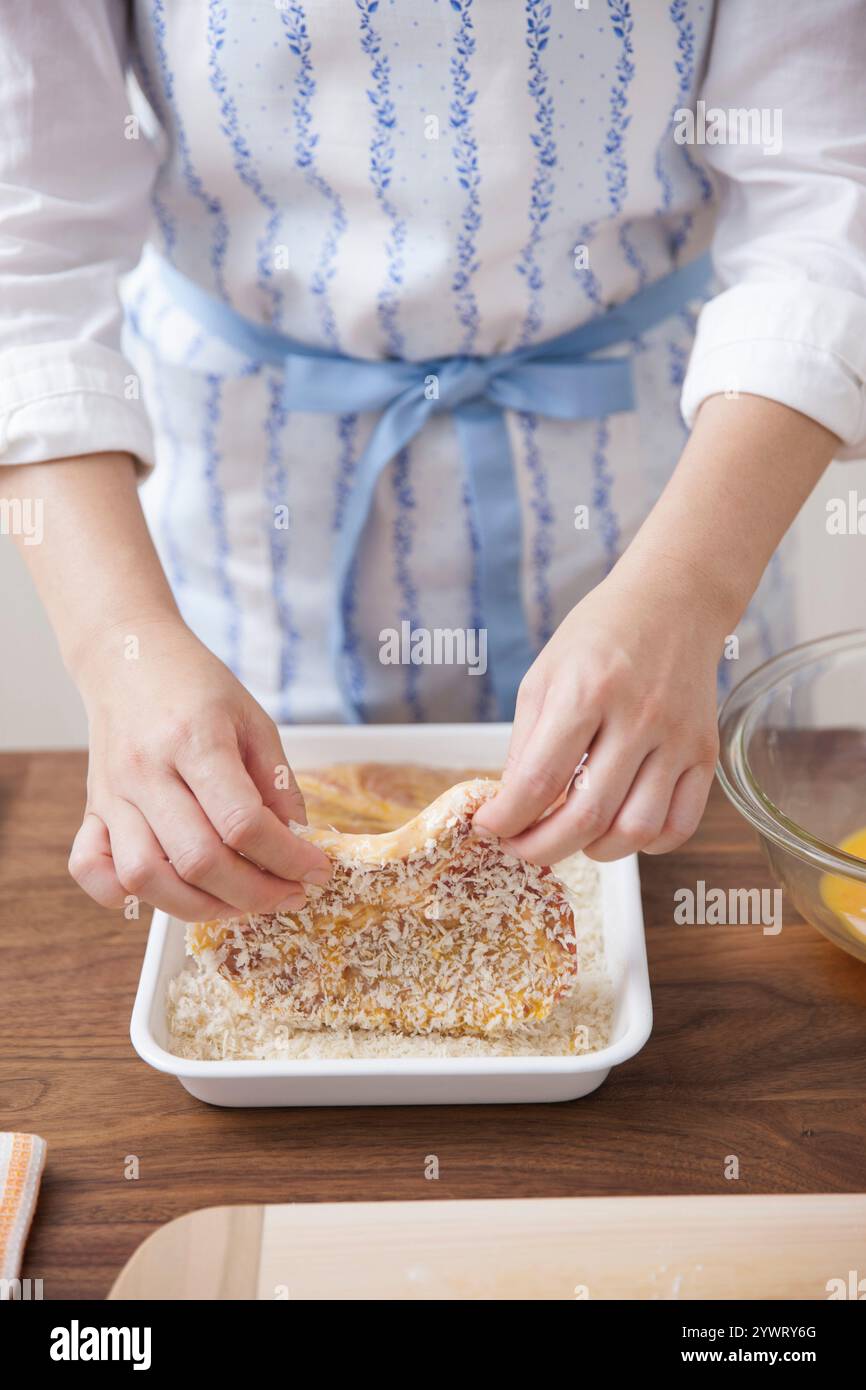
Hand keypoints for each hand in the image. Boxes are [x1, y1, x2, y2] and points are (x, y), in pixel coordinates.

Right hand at [68, 617, 330, 919]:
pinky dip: (125, 894)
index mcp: (194, 740)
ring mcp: (111, 794)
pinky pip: (91, 870)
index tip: (315, 870)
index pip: (242, 822)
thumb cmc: (194, 685)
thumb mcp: (253, 719)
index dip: (287, 858)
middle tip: (287, 894)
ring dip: (198, 906)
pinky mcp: (92, 808)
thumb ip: (277, 782)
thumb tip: (299, 841)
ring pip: (144, 877)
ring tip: (237, 901)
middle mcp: (146, 771)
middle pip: (197, 860)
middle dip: (254, 893)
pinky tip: (168, 889)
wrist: (128, 656)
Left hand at [474, 558, 723, 862]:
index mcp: (587, 691)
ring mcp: (677, 738)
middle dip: (542, 848)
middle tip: (521, 848)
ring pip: (636, 829)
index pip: (540, 780)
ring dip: (594, 851)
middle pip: (587, 815)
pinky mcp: (705, 753)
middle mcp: (638, 717)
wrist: (674, 600)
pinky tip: (620, 829)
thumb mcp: (545, 674)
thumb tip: (511, 807)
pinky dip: (646, 845)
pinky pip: (679, 825)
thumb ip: (526, 743)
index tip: (491, 827)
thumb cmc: (600, 635)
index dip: (508, 818)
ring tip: (572, 836)